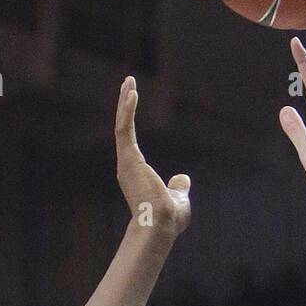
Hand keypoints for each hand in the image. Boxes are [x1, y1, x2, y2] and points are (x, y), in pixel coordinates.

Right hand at [114, 77, 190, 237]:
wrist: (161, 225)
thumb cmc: (168, 217)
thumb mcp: (178, 197)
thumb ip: (178, 186)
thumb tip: (183, 178)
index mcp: (136, 173)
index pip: (131, 142)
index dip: (131, 120)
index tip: (132, 102)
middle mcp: (127, 166)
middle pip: (123, 128)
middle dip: (125, 105)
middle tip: (128, 84)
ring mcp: (126, 162)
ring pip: (122, 125)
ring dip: (124, 102)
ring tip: (129, 81)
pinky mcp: (128, 158)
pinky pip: (124, 128)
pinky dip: (127, 110)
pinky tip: (131, 92)